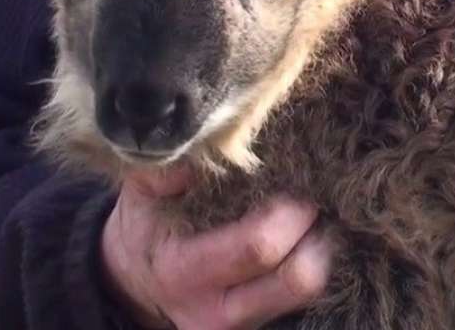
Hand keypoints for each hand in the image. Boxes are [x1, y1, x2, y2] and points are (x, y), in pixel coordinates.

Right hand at [100, 165, 334, 329]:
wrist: (134, 281)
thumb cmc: (146, 227)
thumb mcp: (141, 194)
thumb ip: (166, 170)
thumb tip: (209, 143)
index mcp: (183, 271)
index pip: (256, 247)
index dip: (288, 212)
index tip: (296, 179)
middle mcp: (214, 310)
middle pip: (297, 278)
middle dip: (314, 229)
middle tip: (313, 194)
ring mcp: (241, 323)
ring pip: (306, 291)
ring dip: (320, 248)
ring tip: (314, 214)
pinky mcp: (258, 323)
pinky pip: (301, 297)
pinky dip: (313, 261)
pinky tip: (307, 235)